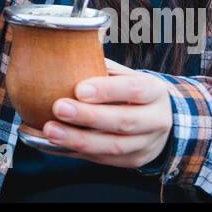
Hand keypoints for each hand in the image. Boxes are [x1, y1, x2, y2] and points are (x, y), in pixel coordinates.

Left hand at [36, 58, 173, 169]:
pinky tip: (53, 144)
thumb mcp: (127, 75)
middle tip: (58, 108)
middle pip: (123, 121)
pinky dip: (76, 152)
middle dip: (88, 116)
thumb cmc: (132, 91)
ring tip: (51, 130)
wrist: (160, 119)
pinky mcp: (134, 161)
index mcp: (155, 91)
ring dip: (78, 140)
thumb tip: (69, 50)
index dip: (107, 90)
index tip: (79, 89)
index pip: (134, 89)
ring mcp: (147, 144)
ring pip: (113, 146)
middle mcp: (156, 120)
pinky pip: (103, 159)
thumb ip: (103, 67)